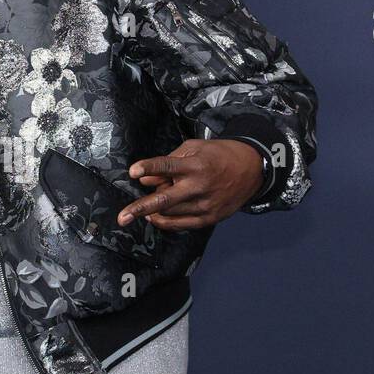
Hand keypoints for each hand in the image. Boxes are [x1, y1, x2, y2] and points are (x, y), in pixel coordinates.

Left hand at [117, 139, 265, 230]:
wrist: (251, 169)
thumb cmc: (217, 155)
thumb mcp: (193, 149)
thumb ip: (167, 163)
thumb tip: (144, 180)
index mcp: (195, 165)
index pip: (167, 166)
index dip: (150, 168)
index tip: (133, 172)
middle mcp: (199, 186)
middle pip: (165, 199)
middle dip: (141, 208)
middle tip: (122, 217)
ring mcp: (205, 205)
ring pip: (170, 213)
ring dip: (153, 211)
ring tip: (145, 208)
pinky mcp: (210, 218)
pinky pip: (181, 225)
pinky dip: (165, 222)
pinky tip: (156, 217)